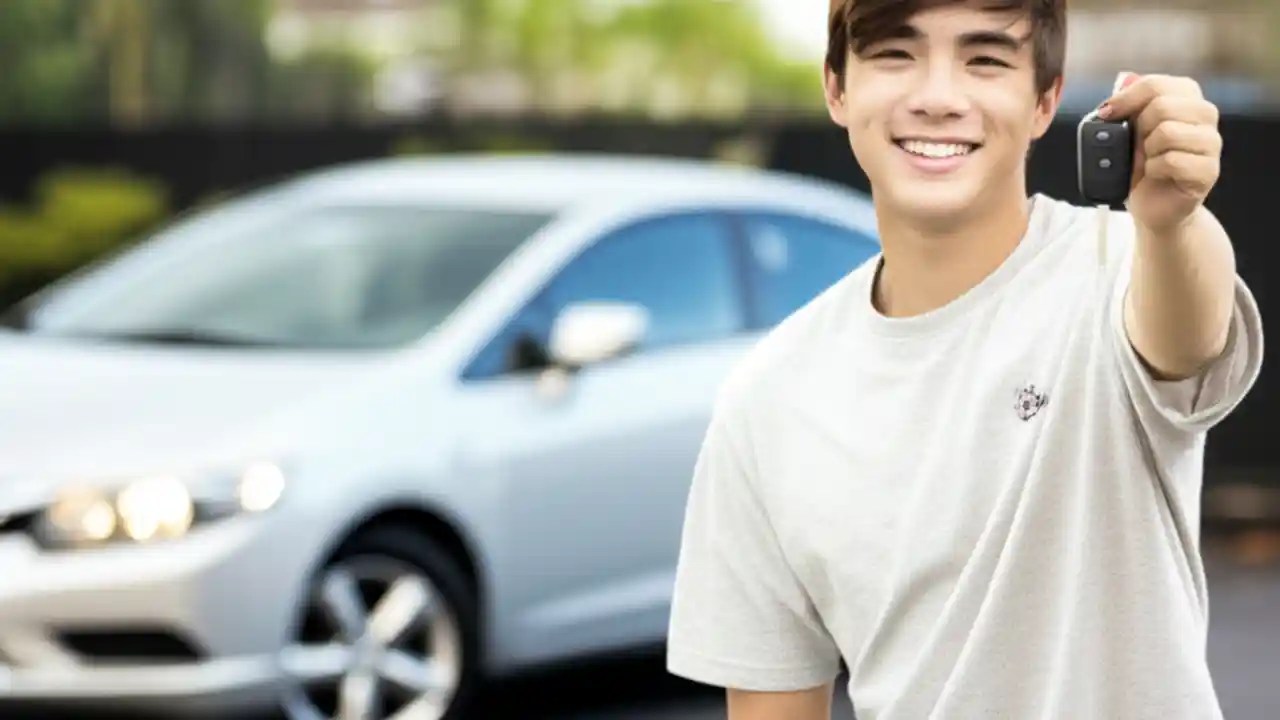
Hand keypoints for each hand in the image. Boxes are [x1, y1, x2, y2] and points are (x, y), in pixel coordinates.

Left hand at [1099, 72, 1221, 233]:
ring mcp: (1211, 142)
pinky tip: (1157, 174)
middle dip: (1139, 129)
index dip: (1126, 98)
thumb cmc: (1142, 165)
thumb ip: (1128, 106)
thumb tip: (1122, 84)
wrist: (1153, 205)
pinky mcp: (1209, 170)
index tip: (1106, 113)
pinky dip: (1154, 169)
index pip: (1156, 84)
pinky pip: (1172, 161)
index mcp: (1187, 97)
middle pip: (1162, 106)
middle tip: (1138, 146)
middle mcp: (1205, 114)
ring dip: (1147, 152)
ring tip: (1150, 160)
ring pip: (1168, 133)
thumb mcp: (1129, 131)